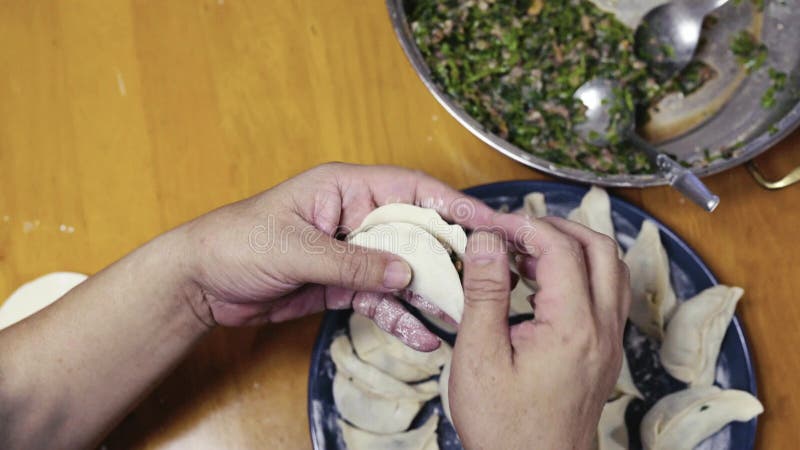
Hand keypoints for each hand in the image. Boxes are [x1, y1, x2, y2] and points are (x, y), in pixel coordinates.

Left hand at [177, 163, 494, 349]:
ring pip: (401, 271)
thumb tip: (406, 272)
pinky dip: (398, 316)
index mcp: (346, 189)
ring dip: (427, 294)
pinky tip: (420, 335)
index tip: (486, 223)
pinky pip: (379, 299)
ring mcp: (351, 252)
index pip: (411, 189)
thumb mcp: (297, 249)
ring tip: (456, 316)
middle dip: (445, 258)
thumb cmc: (238, 242)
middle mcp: (355, 216)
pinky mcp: (343, 284)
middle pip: (414, 233)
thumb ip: (353, 262)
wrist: (202, 282)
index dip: (451, 203)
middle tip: (478, 281)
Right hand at [448, 217, 630, 449]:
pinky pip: (607, 295)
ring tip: (528, 255)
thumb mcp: (479, 356)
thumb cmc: (505, 426)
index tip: (494, 226)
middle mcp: (602, 329)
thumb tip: (488, 241)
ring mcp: (610, 342)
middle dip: (555, 227)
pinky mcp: (606, 353)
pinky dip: (581, 274)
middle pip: (599, 248)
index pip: (561, 247)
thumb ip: (486, 292)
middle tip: (515, 231)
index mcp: (573, 326)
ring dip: (574, 248)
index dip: (525, 226)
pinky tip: (543, 287)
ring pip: (610, 269)